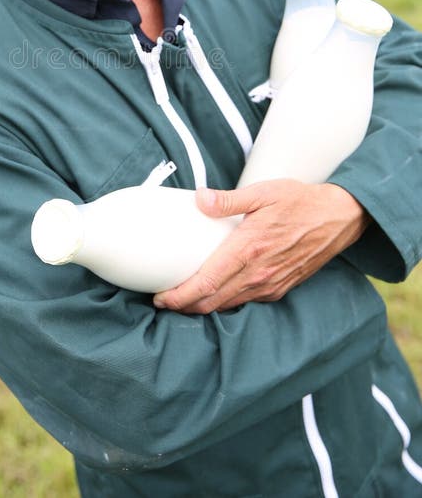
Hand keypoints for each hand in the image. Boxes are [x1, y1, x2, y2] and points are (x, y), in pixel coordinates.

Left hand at [153, 180, 369, 314]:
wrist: (339, 217)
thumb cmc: (299, 201)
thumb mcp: (263, 192)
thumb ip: (228, 199)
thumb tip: (198, 198)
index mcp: (248, 249)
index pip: (205, 283)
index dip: (179, 296)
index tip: (159, 297)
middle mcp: (258, 274)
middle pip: (211, 302)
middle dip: (183, 306)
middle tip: (162, 301)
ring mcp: (270, 284)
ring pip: (227, 306)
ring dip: (202, 307)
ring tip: (182, 299)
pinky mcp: (280, 288)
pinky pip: (245, 302)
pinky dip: (224, 303)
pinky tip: (214, 294)